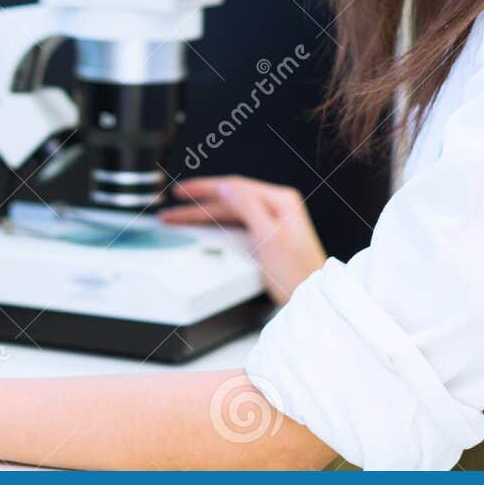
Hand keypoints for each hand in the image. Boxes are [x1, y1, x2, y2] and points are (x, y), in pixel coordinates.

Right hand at [158, 176, 327, 304]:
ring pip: (229, 213)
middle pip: (228, 200)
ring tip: (178, 219)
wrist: (312, 299)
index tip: (181, 191)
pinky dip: (215, 226)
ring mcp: (272, 221)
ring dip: (203, 215)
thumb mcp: (269, 237)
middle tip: (171, 208)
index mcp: (279, 200)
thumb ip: (247, 207)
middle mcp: (276, 207)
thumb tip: (226, 187)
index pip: (233, 186)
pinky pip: (234, 225)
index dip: (203, 188)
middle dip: (197, 205)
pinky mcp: (268, 237)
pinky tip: (202, 229)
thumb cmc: (298, 273)